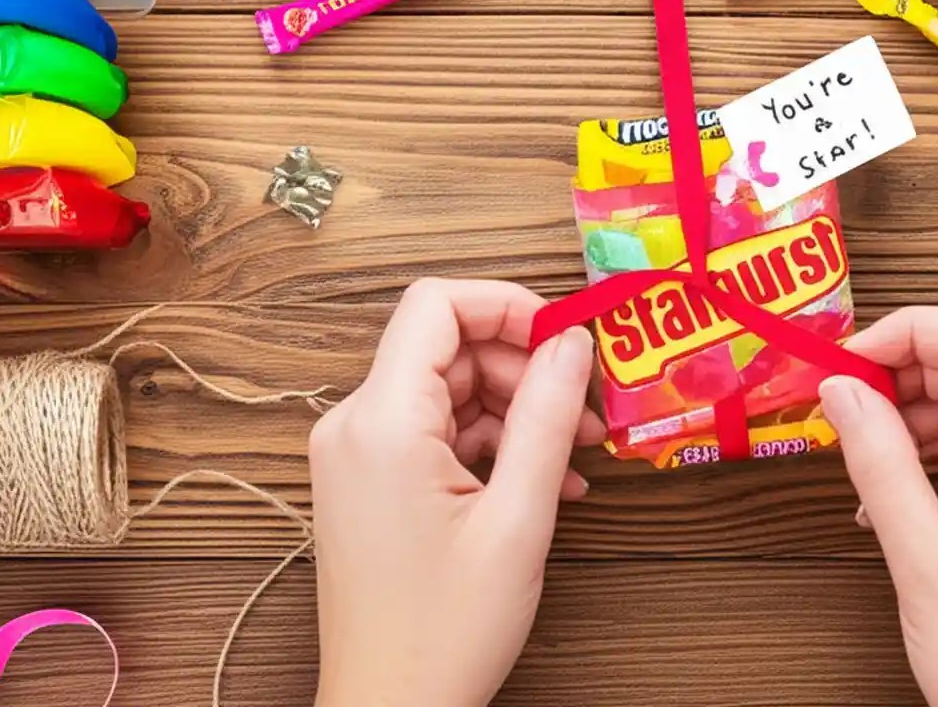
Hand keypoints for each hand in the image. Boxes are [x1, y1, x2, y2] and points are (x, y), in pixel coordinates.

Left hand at [309, 278, 602, 706]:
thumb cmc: (444, 632)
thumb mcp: (518, 519)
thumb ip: (546, 418)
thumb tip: (571, 343)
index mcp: (381, 424)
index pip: (436, 305)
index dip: (509, 306)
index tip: (566, 337)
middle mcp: (354, 426)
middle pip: (448, 348)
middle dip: (523, 368)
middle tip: (583, 413)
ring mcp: (357, 455)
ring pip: (447, 390)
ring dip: (515, 411)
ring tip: (571, 457)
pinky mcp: (369, 480)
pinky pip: (436, 432)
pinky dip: (490, 444)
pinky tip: (539, 481)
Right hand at [819, 307, 937, 706]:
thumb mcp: (920, 558)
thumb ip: (879, 461)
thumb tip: (842, 391)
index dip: (909, 332)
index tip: (848, 356)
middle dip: (904, 374)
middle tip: (841, 401)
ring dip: (914, 419)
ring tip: (862, 456)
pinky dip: (934, 456)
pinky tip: (891, 488)